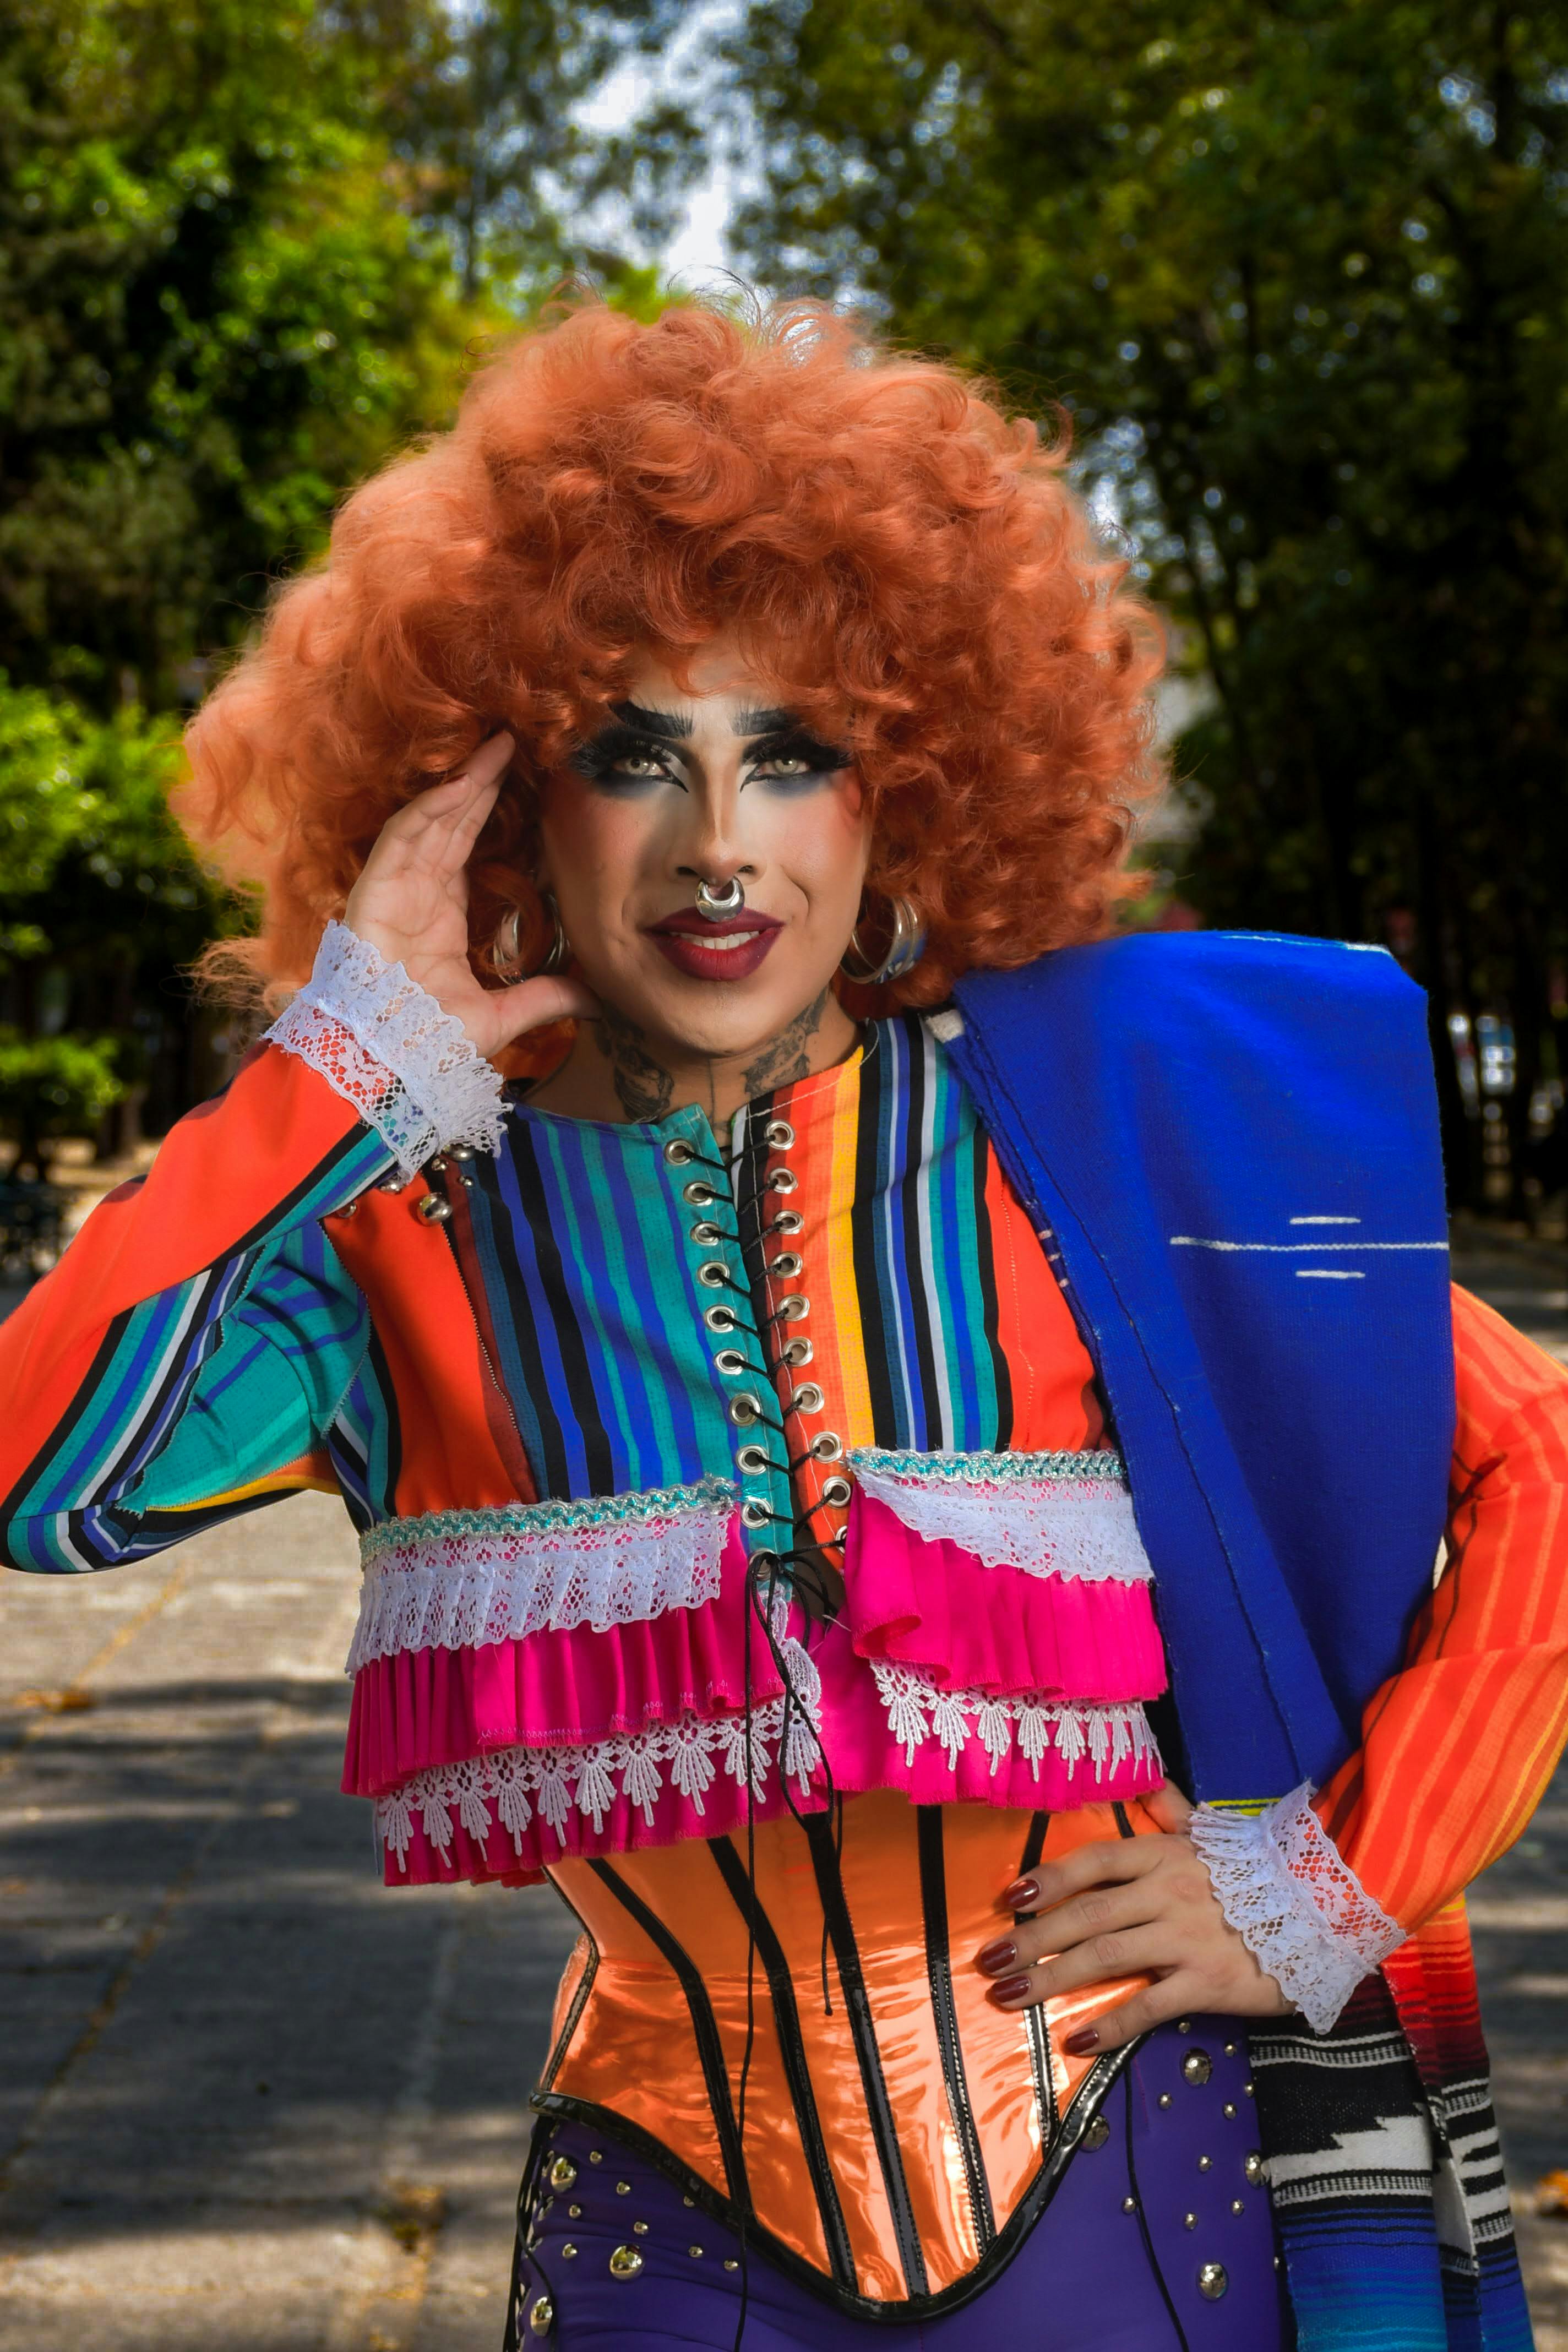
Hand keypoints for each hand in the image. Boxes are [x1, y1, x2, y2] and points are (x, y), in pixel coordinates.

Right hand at [343, 734, 596, 1061]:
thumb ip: (547, 999)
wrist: (386, 1064)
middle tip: (513, 741)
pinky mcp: (373, 892)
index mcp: (443, 918)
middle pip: (452, 824)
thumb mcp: (502, 1016)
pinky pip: (400, 838)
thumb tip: (598, 1000)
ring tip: (495, 749)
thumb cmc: (429, 1044)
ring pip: (429, 821)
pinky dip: (427, 811)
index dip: (491, 811)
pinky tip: (458, 786)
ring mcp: (393, 890)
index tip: (524, 779)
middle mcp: (417, 895)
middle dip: (481, 781)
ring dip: (460, 784)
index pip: (468, 848)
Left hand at [975, 1784, 1291, 2053]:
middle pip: (1086, 1915)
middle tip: (988, 1959)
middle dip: (1031, 1938)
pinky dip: (1111, 2024)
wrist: (1326, 1911)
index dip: (1049, 1877)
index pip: (1094, 1861)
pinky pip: (1149, 2006)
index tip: (1009, 1894)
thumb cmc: (1260, 1874)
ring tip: (1008, 1996)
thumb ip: (1171, 1811)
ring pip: (1106, 1958)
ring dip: (1051, 1979)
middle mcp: (1167, 1894)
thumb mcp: (1212, 1834)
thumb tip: (1144, 1782)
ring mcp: (1185, 1940)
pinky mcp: (1206, 1984)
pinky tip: (1077, 2041)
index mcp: (1164, 1856)